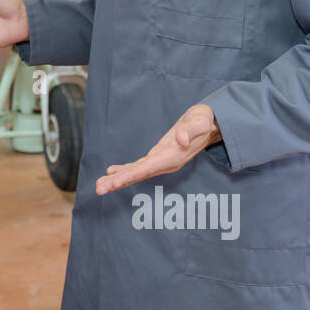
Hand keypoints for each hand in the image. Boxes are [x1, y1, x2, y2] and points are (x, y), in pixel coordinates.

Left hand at [96, 104, 220, 194]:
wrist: (210, 123)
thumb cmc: (203, 120)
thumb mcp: (199, 121)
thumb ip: (191, 130)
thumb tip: (181, 140)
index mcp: (173, 157)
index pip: (147, 169)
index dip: (129, 175)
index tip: (113, 183)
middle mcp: (166, 163)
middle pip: (139, 174)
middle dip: (118, 182)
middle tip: (99, 189)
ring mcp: (161, 161)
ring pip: (137, 173)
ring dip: (118, 179)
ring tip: (100, 186)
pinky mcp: (158, 156)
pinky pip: (139, 166)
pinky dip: (124, 170)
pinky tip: (111, 173)